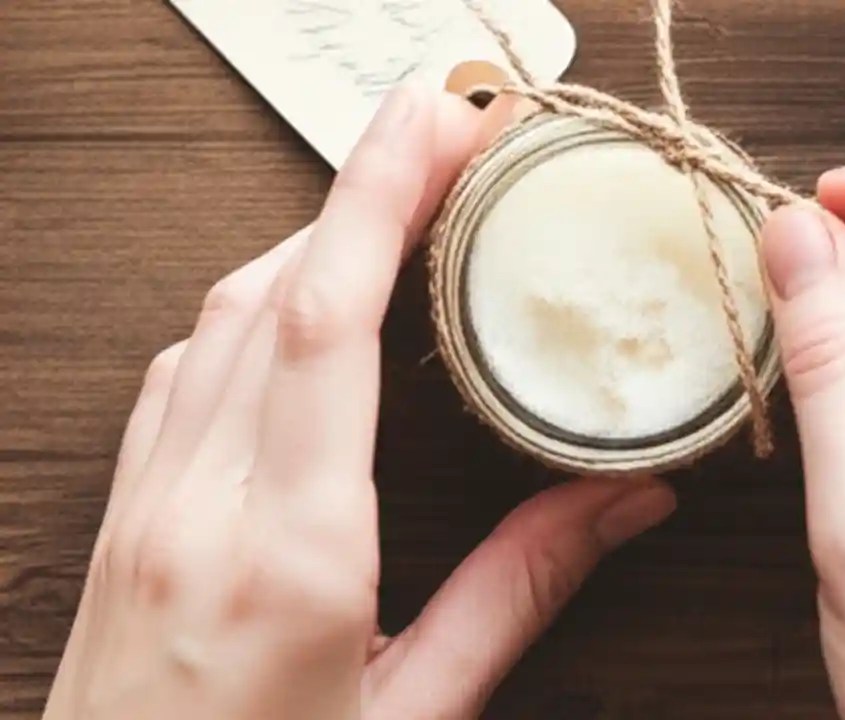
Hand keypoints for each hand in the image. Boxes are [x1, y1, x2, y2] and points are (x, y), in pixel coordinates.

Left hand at [43, 83, 674, 719]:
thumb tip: (620, 502)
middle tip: (445, 130)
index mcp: (287, 559)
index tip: (434, 121)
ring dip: (310, 238)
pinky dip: (256, 306)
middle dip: (361, 187)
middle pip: (274, 290)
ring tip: (395, 200)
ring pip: (221, 316)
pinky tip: (304, 307)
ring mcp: (146, 506)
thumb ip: (518, 595)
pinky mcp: (126, 515)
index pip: (326, 325)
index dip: (380, 199)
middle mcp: (197, 509)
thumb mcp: (417, 716)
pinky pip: (186, 367)